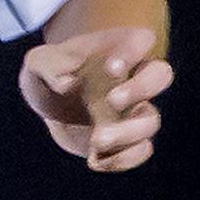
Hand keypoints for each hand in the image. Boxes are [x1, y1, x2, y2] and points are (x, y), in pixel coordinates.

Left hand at [18, 23, 172, 172]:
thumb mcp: (38, 63)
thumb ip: (47, 64)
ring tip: (96, 140)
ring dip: (128, 133)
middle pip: (161, 75)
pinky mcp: (127, 140)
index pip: (142, 39)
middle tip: (111, 100)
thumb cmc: (50, 73)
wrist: (51, 103)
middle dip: (141, 88)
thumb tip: (66, 83)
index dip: (134, 51)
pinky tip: (94, 160)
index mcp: (117, 49)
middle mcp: (133, 78)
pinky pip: (141, 151)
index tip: (110, 67)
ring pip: (152, 121)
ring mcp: (133, 110)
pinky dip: (122, 160)